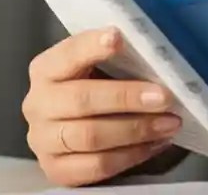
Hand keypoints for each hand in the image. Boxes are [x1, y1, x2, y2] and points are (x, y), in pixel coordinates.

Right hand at [23, 27, 182, 185]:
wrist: (75, 132)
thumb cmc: (96, 89)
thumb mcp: (100, 69)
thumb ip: (117, 60)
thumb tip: (159, 57)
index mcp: (46, 69)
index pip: (67, 54)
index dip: (91, 46)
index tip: (119, 38)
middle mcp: (38, 104)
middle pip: (81, 99)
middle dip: (126, 97)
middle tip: (164, 97)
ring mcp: (43, 140)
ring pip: (90, 136)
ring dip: (136, 130)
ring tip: (169, 123)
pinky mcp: (56, 170)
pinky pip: (97, 166)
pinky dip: (131, 155)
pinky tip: (156, 143)